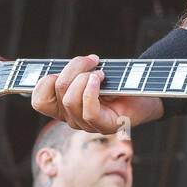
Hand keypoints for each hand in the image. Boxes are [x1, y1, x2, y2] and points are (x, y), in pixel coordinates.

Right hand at [30, 54, 164, 132]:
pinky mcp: (106, 127)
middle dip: (72, 68)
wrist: (147, 94)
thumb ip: (75, 72)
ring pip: (69, 100)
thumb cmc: (118, 83)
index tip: (63, 67)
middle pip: (56, 91)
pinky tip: (99, 79)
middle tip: (92, 60)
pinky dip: (91, 91)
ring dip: (84, 77)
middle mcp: (72, 118)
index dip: (44, 81)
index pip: (39, 100)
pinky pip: (88, 112)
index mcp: (63, 106)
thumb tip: (62, 66)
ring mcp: (88, 125)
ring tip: (100, 72)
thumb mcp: (92, 74)